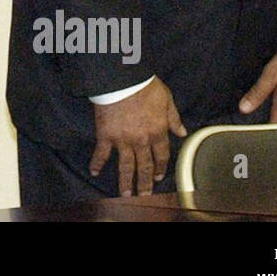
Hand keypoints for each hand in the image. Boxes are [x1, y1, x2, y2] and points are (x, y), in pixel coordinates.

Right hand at [90, 77, 186, 195]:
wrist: (121, 80)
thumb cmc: (145, 86)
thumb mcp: (167, 100)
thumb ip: (174, 118)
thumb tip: (182, 132)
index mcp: (158, 132)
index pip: (161, 156)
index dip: (160, 168)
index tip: (158, 177)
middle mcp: (141, 141)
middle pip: (144, 166)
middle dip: (144, 182)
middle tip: (143, 195)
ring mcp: (123, 140)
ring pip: (125, 166)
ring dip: (125, 181)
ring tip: (125, 194)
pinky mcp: (106, 135)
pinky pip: (101, 153)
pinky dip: (97, 163)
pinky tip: (94, 172)